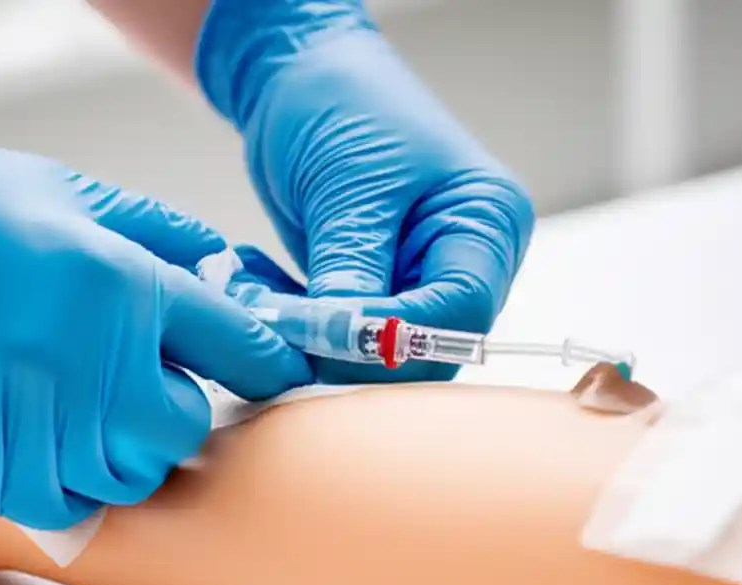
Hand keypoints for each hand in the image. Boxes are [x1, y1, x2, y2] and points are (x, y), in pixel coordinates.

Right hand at [0, 110, 309, 528]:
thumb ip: (159, 233)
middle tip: (149, 386)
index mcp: (121, 284)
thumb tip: (221, 266)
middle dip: (179, 408)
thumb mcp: (70, 192)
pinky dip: (74, 485)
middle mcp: (90, 362)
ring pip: (132, 475)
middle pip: (185, 426)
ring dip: (127, 450)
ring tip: (93, 414)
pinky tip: (54, 445)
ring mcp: (36, 420)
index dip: (268, 362)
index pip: (239, 346)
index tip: (271, 370)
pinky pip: (69, 506)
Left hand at [197, 0, 534, 380]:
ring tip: (254, 296)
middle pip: (425, 344)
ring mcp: (421, 276)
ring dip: (313, 341)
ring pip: (378, 351)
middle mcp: (465, 259)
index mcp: (486, 222)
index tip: (323, 335)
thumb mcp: (348, 187)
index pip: (460, 312)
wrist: (298, 75)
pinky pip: (344, 335)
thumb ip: (351, 269)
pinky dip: (299, 326)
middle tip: (277, 326)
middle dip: (349, 349)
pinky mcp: (375, 286)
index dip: (393, 338)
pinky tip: (258, 288)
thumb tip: (339, 347)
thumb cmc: (339, 105)